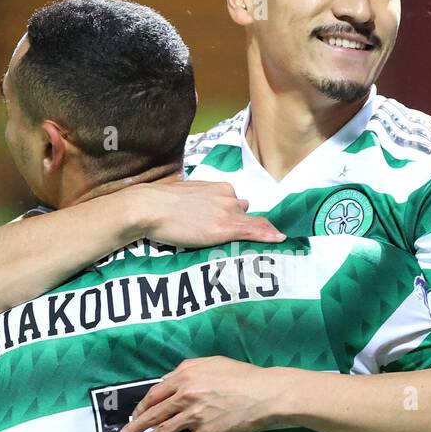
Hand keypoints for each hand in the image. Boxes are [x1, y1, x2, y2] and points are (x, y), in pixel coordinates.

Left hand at [118, 357, 291, 431]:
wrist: (264, 394)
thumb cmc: (242, 375)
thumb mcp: (213, 362)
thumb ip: (190, 368)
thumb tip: (172, 379)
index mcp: (185, 376)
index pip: (155, 393)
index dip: (143, 405)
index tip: (137, 414)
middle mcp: (185, 395)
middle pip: (154, 413)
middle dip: (137, 425)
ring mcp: (195, 415)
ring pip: (164, 431)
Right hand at [130, 181, 284, 248]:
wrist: (150, 207)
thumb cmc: (160, 203)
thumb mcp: (186, 196)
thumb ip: (201, 202)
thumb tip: (203, 212)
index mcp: (219, 188)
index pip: (237, 203)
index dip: (243, 217)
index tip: (247, 225)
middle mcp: (228, 197)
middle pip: (246, 215)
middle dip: (248, 226)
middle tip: (251, 240)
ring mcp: (228, 212)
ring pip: (253, 224)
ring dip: (260, 233)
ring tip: (270, 243)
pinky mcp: (225, 228)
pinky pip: (253, 232)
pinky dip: (268, 235)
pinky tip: (280, 239)